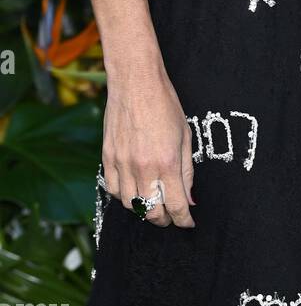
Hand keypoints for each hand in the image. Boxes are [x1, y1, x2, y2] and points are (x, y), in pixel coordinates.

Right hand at [100, 58, 195, 227]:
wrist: (136, 82)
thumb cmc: (165, 104)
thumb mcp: (185, 135)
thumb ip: (187, 170)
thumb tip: (189, 198)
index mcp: (167, 162)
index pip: (175, 206)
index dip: (183, 220)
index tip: (187, 223)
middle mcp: (142, 168)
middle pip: (151, 211)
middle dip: (164, 219)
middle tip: (171, 216)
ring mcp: (122, 164)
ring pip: (130, 205)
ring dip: (144, 209)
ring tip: (154, 203)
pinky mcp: (107, 157)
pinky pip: (112, 189)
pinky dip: (124, 196)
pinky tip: (133, 189)